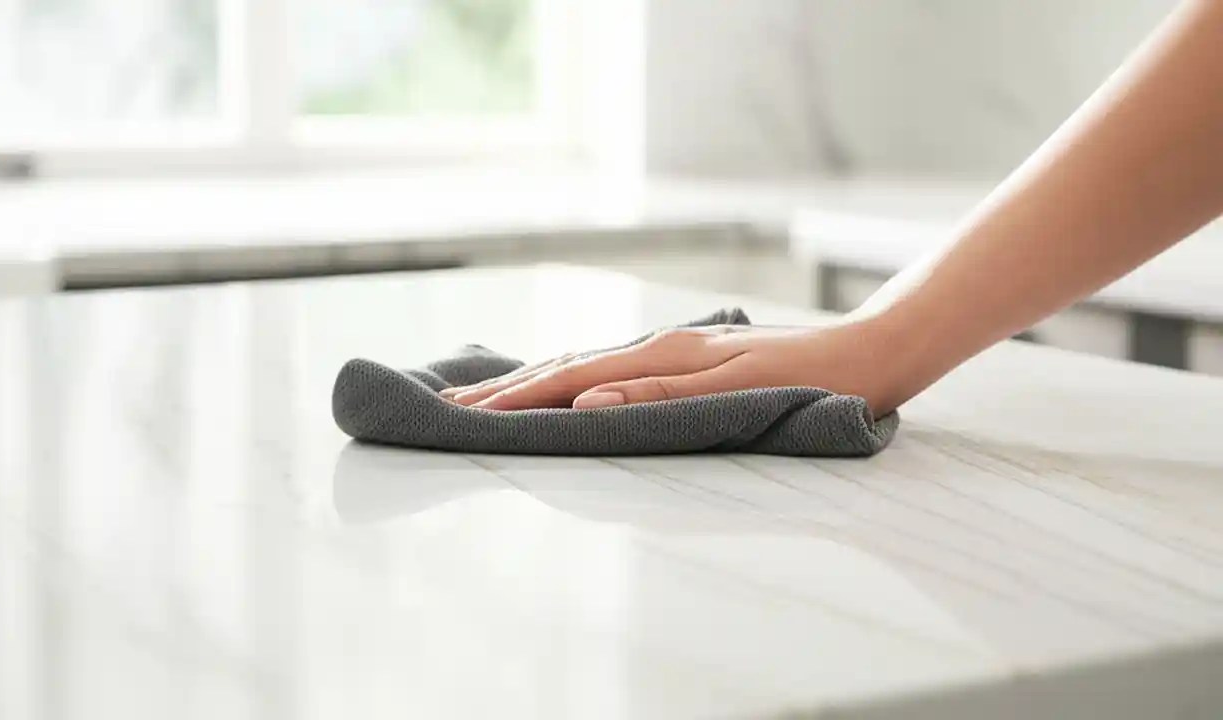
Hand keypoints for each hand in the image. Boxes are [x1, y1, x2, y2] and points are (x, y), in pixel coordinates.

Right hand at [440, 319, 902, 415]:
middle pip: (567, 365)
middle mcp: (661, 347)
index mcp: (666, 356)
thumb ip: (659, 398)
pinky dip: (568, 376)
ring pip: (584, 364)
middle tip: (451, 404)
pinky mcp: (686, 358)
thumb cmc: (814, 381)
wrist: (870, 352)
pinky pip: (608, 367)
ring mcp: (672, 350)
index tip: (466, 413)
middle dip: (507, 387)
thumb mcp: (741, 393)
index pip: (573, 378)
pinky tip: (561, 383)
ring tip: (487, 394)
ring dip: (530, 379)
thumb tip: (585, 403)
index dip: (518, 399)